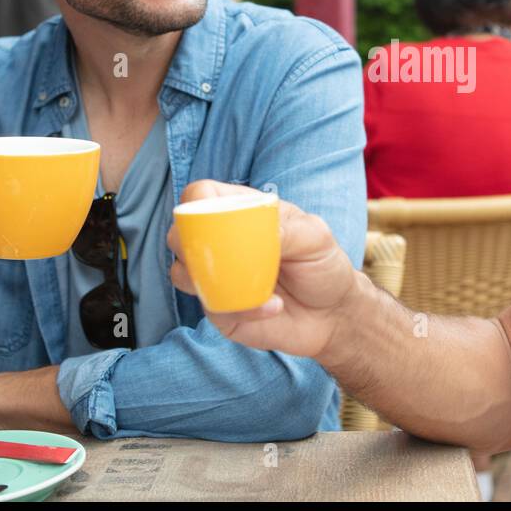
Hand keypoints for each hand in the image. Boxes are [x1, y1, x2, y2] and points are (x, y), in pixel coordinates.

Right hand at [167, 180, 360, 360]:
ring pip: (182, 274)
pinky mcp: (219, 310)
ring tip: (262, 285)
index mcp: (239, 213)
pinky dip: (243, 309)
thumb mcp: (316, 238)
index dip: (197, 201)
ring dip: (214, 281)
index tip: (214, 216)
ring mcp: (214, 277)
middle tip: (227, 257)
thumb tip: (262, 233)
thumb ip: (289, 230)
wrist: (331, 315)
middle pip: (179, 234)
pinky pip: (212, 308)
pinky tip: (272, 306)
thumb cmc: (322, 265)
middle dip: (194, 245)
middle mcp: (219, 243)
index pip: (200, 196)